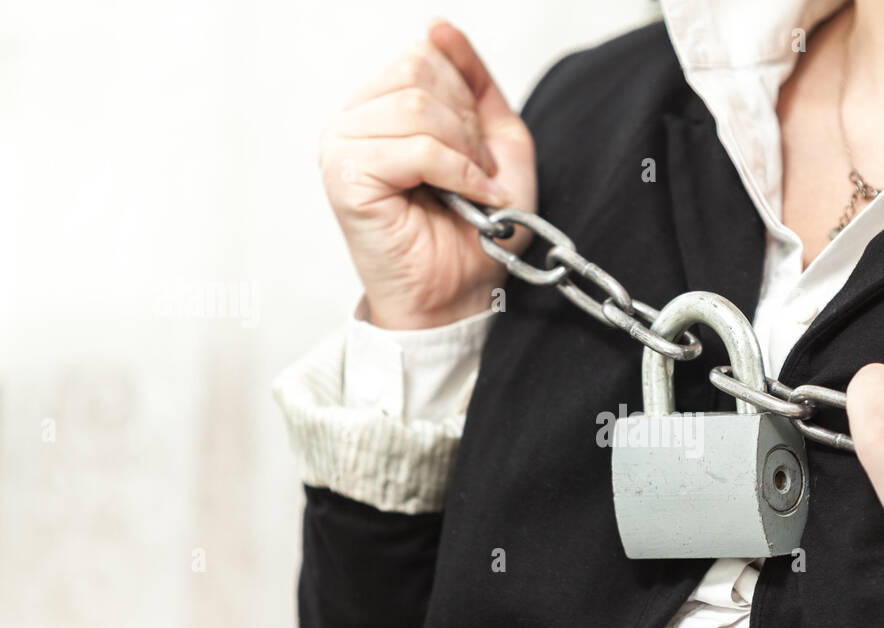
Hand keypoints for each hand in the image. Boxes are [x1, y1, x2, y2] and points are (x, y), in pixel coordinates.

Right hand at [318, 21, 535, 329]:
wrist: (461, 294)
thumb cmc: (476, 231)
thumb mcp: (494, 142)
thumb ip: (474, 80)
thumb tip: (439, 27)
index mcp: (380, 108)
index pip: (425, 57)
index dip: (466, 102)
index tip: (477, 153)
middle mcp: (353, 121)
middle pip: (419, 72)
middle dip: (467, 128)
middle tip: (476, 177)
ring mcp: (341, 146)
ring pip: (416, 106)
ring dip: (465, 153)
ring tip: (472, 191)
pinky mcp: (346, 177)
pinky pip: (416, 147)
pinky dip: (458, 173)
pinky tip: (471, 199)